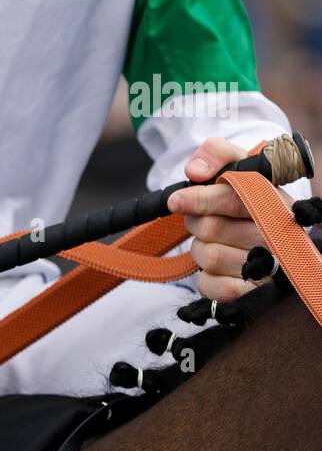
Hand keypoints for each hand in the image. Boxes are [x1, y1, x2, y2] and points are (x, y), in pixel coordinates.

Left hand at [166, 136, 276, 302]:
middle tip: (205, 219)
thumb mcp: (240, 166)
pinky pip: (208, 284)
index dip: (200, 199)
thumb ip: (217, 154)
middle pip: (210, 228)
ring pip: (207, 255)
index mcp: (273, 202)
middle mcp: (275, 238)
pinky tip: (222, 267)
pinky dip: (205, 275)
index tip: (175, 201)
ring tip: (220, 242)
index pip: (232, 199)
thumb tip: (194, 171)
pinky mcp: (251, 297)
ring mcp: (266, 271)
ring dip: (201, 247)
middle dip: (197, 220)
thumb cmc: (248, 198)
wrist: (273, 238)